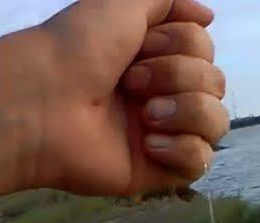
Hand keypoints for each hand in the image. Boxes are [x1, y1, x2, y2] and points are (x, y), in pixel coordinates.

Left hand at [32, 0, 227, 195]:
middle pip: (214, 83)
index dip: (182, 45)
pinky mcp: (163, 169)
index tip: (142, 46)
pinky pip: (201, 159)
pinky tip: (148, 144)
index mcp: (155, 57)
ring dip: (185, 111)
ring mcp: (166, 133)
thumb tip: (208, 15)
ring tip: (144, 115)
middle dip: (178, 77)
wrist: (43, 104)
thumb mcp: (120, 4)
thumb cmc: (76, 51)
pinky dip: (181, 148)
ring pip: (216, 121)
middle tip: (131, 82)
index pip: (205, 51)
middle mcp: (164, 93)